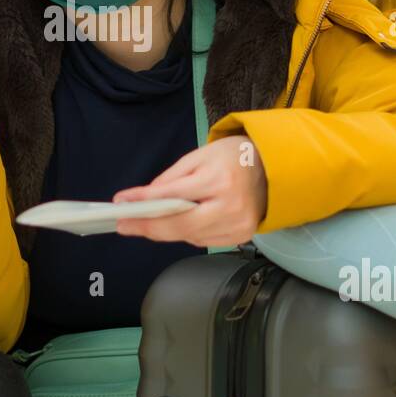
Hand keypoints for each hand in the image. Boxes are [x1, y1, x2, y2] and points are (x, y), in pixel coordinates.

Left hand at [111, 136, 267, 247]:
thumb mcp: (200, 155)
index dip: (145, 201)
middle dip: (148, 226)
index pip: (174, 194)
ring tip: (144, 223)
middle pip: (180, 225)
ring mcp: (237, 225)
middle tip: (124, 224)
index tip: (123, 202)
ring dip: (165, 231)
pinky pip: (203, 241)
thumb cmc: (234, 157)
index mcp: (219, 179)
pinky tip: (176, 224)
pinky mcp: (240, 236)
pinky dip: (186, 234)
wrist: (272, 168)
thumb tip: (147, 196)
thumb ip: (172, 177)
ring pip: (189, 236)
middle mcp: (230, 205)